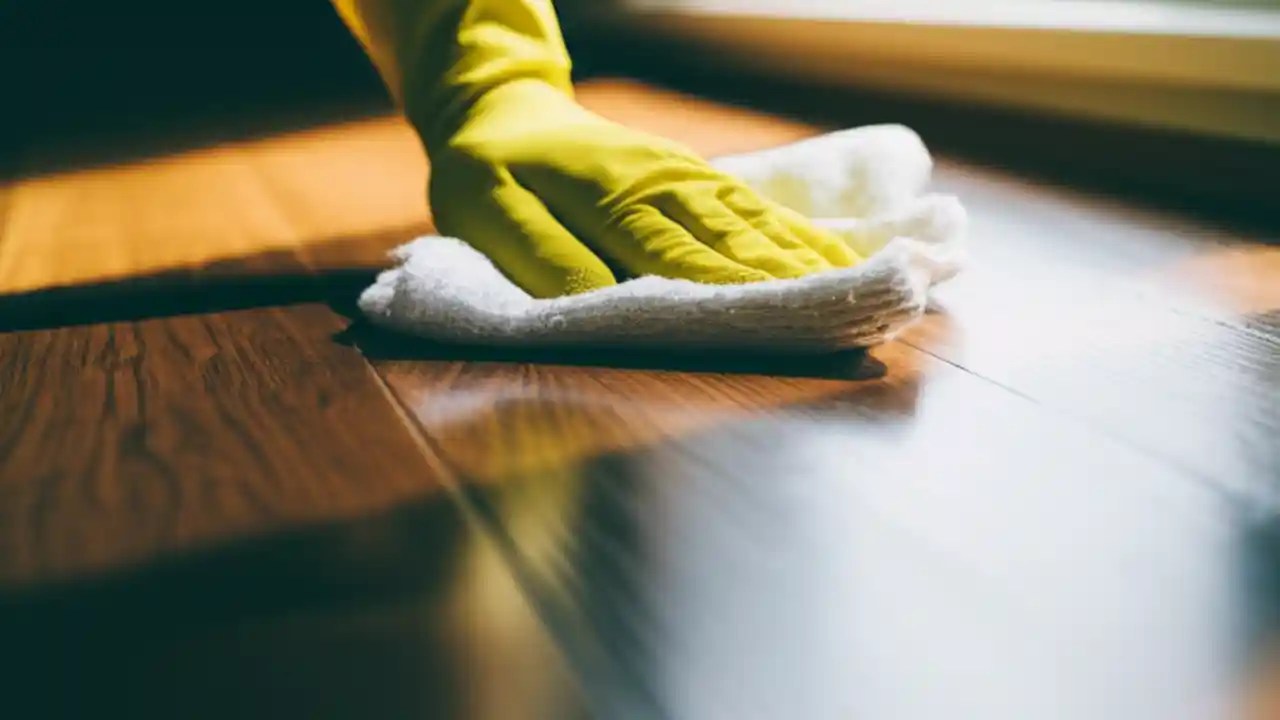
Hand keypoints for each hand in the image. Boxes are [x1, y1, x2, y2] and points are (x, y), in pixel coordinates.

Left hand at [428, 80, 860, 297]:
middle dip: (797, 287)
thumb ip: (544, 257)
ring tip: (870, 295)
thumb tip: (605, 302)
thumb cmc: (490, 175)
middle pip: (736, 244)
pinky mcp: (697, 174)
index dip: (735, 297)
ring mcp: (687, 175)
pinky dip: (801, 236)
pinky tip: (840, 260)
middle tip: (859, 320)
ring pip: (757, 224)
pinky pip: (757, 207)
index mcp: (611, 196)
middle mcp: (663, 183)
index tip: (791, 329)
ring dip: (812, 263)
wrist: (504, 109)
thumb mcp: (490, 217)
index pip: (681, 259)